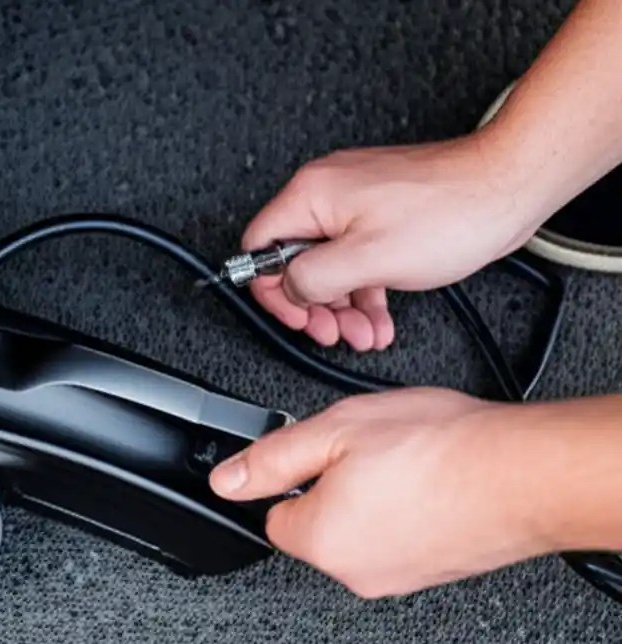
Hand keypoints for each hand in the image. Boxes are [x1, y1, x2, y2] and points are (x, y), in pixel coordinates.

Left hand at [208, 388, 554, 597]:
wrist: (527, 473)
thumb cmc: (440, 449)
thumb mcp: (335, 431)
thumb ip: (272, 458)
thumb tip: (227, 479)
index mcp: (320, 541)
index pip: (273, 515)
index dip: (291, 476)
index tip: (318, 453)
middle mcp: (355, 572)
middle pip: (316, 526)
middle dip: (333, 487)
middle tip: (368, 451)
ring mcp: (398, 577)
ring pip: (360, 531)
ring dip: (372, 497)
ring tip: (406, 462)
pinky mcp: (436, 572)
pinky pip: (401, 538)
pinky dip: (408, 511)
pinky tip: (431, 480)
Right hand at [242, 135, 548, 350]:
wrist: (506, 187)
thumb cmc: (449, 213)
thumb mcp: (366, 259)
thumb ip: (313, 278)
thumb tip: (291, 290)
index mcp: (311, 195)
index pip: (260, 247)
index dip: (273, 291)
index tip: (298, 316)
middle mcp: (327, 192)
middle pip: (295, 260)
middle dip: (315, 305)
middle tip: (332, 332)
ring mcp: (356, 201)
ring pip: (330, 264)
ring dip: (344, 306)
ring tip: (364, 333)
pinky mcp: (382, 212)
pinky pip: (357, 257)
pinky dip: (365, 290)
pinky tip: (380, 317)